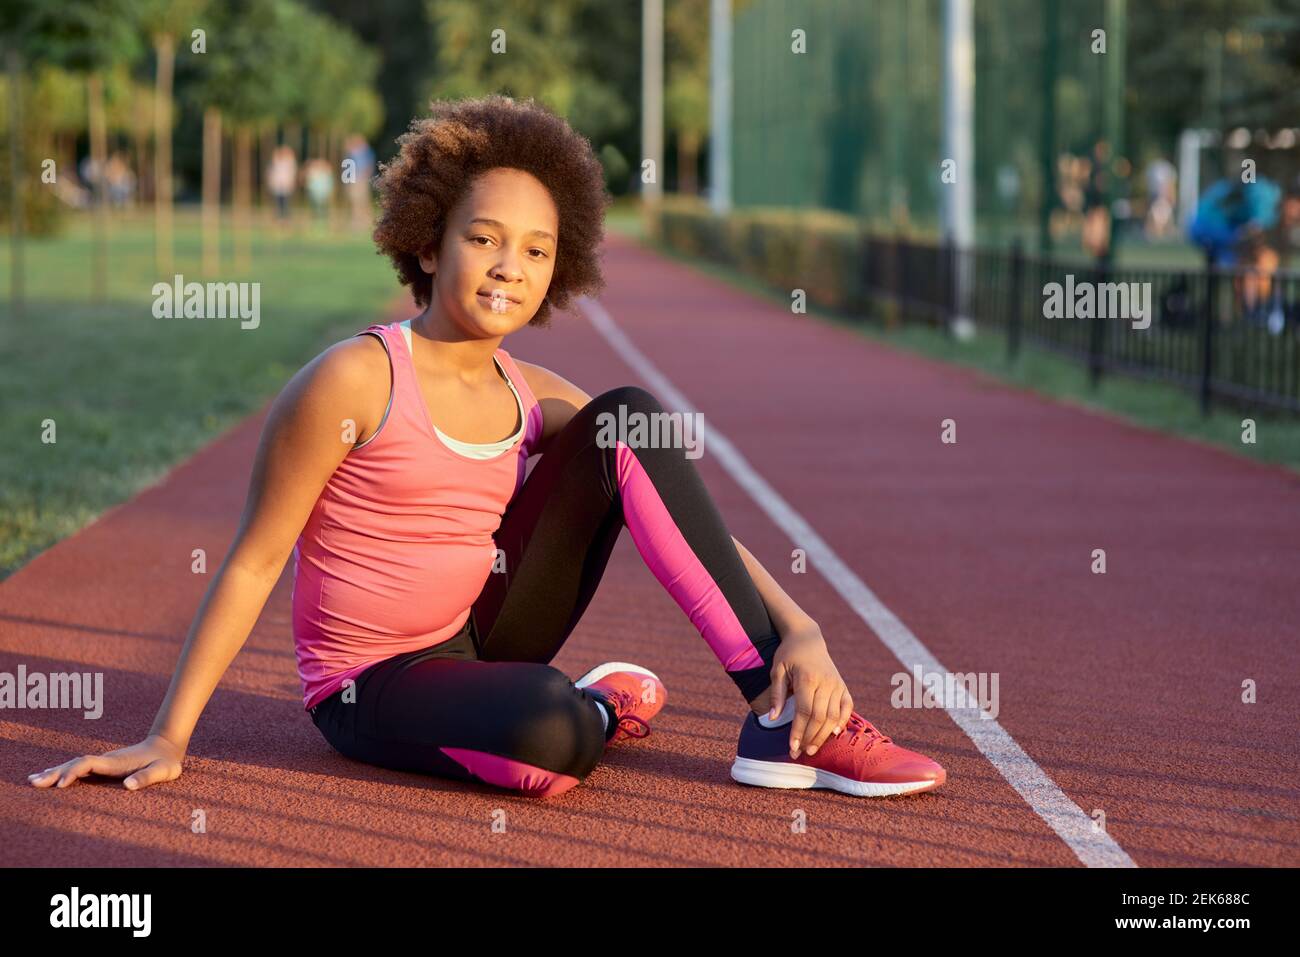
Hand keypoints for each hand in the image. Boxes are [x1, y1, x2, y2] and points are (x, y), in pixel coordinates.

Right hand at [27, 734, 185, 790]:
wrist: (166, 746)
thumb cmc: (165, 762)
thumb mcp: (162, 771)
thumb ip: (147, 777)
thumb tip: (128, 786)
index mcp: (115, 762)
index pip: (88, 764)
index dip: (73, 772)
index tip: (60, 784)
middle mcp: (105, 760)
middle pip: (75, 764)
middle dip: (55, 773)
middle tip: (34, 782)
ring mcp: (103, 762)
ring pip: (74, 765)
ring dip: (55, 772)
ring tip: (33, 780)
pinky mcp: (104, 766)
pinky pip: (79, 768)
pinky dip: (63, 772)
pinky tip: (52, 776)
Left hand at [767, 628, 852, 758]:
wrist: (807, 638)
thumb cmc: (788, 654)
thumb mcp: (777, 670)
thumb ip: (776, 695)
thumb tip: (772, 719)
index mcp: (807, 678)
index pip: (804, 711)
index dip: (798, 731)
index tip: (792, 747)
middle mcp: (825, 682)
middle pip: (820, 717)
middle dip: (810, 738)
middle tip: (800, 752)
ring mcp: (836, 684)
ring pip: (834, 716)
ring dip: (824, 735)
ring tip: (812, 749)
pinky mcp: (843, 686)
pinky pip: (847, 707)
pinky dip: (842, 721)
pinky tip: (834, 734)